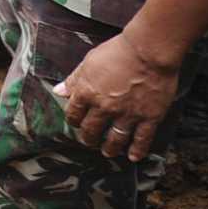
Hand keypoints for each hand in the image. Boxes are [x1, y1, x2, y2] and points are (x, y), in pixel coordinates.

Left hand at [57, 28, 180, 160]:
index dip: (74, 120)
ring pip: (115, 139)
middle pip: (92, 130)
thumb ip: (74, 79)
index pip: (74, 114)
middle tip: (89, 141)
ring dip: (109, 148)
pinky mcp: (149, 117)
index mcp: (87, 93)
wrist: (148, 51)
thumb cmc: (118, 52)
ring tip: (108, 152)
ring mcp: (127, 115)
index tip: (76, 123)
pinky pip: (142, 139)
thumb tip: (58, 90)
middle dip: (88, 138)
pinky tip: (133, 156)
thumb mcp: (89, 62)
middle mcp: (105, 108)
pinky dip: (137, 150)